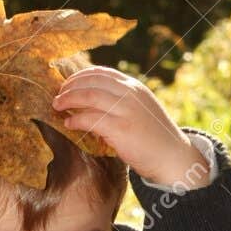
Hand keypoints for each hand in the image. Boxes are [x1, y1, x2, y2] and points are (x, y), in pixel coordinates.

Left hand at [51, 66, 209, 187]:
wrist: (172, 158)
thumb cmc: (154, 138)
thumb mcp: (140, 110)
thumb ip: (121, 102)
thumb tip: (93, 101)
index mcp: (134, 87)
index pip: (101, 73)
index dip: (80, 76)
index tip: (67, 84)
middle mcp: (130, 94)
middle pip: (91, 82)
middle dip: (70, 87)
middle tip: (57, 97)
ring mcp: (126, 110)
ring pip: (88, 97)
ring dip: (68, 100)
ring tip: (57, 107)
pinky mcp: (121, 129)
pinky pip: (90, 119)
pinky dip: (76, 120)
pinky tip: (68, 124)